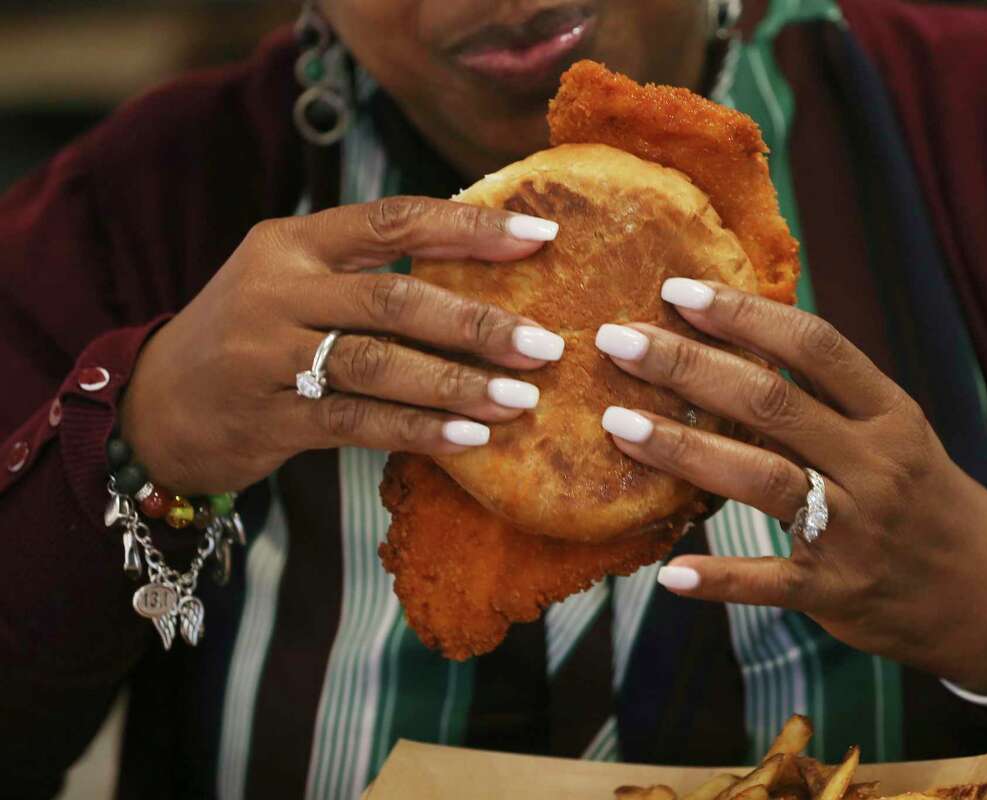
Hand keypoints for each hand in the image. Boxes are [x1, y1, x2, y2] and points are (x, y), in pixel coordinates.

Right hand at [120, 196, 564, 494]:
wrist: (154, 404)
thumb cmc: (253, 336)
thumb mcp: (295, 282)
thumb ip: (369, 272)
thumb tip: (488, 272)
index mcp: (292, 242)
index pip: (393, 220)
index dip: (470, 226)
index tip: (541, 235)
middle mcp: (275, 290)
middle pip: (393, 297)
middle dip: (477, 321)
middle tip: (544, 345)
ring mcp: (265, 355)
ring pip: (377, 363)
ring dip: (456, 383)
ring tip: (520, 399)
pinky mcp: (266, 417)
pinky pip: (356, 423)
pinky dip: (417, 430)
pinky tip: (468, 439)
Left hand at [595, 278, 986, 693]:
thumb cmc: (924, 497)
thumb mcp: (896, 431)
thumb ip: (828, 394)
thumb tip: (735, 337)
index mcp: (890, 414)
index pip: (814, 345)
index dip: (744, 314)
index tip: (678, 290)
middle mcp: (875, 464)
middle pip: (770, 402)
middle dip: (687, 366)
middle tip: (618, 340)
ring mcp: (855, 529)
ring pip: (761, 479)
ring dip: (683, 450)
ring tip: (618, 425)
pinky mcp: (837, 590)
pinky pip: (769, 580)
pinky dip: (719, 577)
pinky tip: (669, 570)